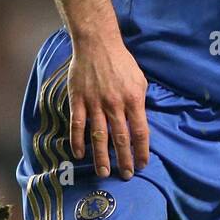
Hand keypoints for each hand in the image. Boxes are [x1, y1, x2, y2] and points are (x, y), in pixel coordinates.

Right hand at [68, 38, 149, 179]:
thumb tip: (141, 123)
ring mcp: (95, 103)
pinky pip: (77, 125)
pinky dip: (77, 141)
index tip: (142, 165)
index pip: (140, 132)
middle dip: (124, 160)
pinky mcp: (78, 100)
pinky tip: (79, 154)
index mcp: (133, 100)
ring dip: (101, 157)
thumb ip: (141, 102)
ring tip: (103, 172)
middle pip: (120, 139)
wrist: (97, 44)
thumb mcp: (140, 81)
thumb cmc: (122, 63)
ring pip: (98, 136)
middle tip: (125, 175)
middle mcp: (115, 104)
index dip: (141, 151)